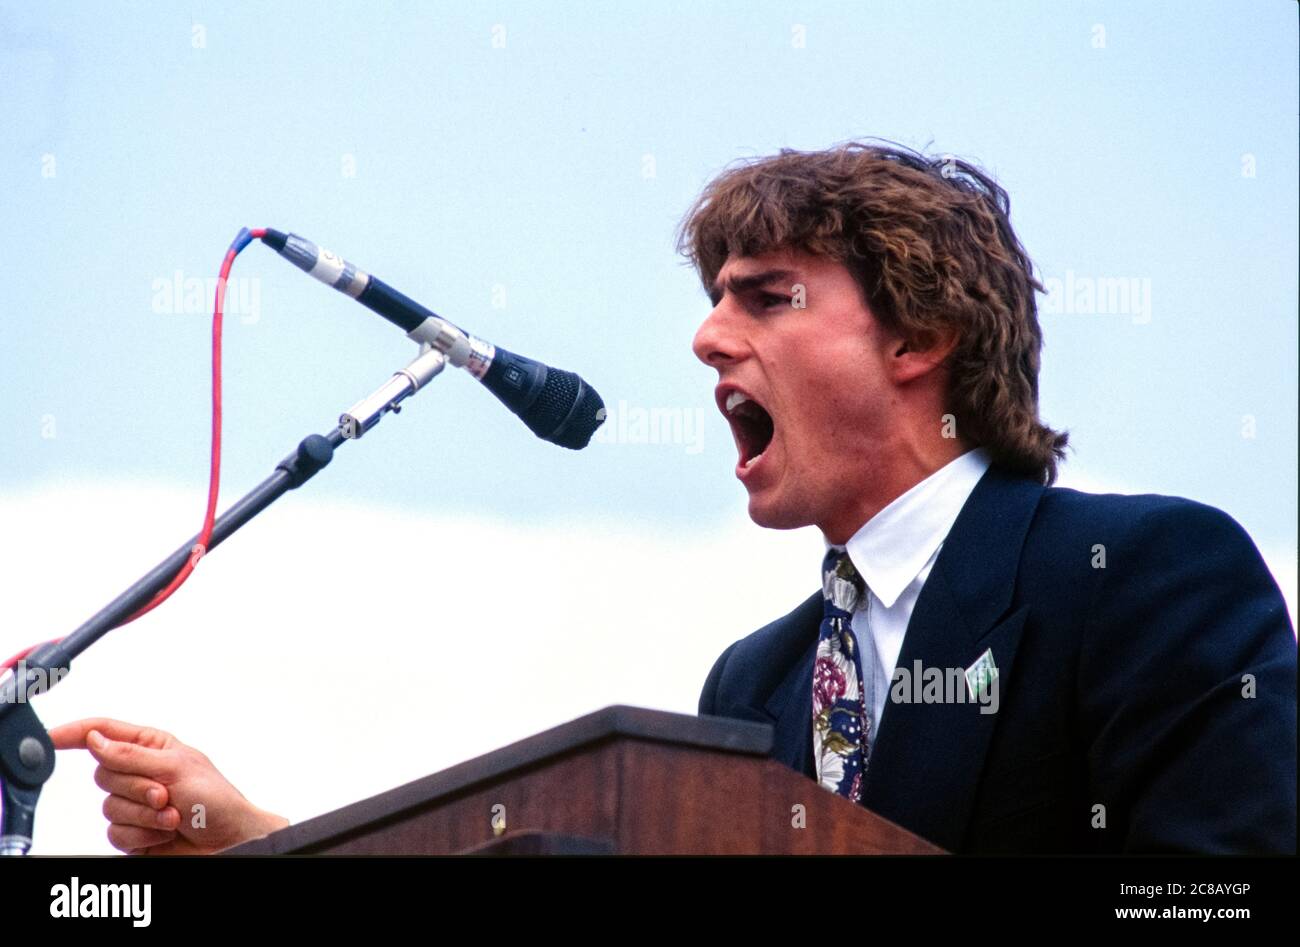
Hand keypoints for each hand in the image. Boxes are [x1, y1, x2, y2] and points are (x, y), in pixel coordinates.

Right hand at [48, 717, 287, 854]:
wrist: (228, 840)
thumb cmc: (216, 799)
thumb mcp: (176, 768)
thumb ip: (130, 755)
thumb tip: (93, 739)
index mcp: (151, 747)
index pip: (105, 733)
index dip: (75, 733)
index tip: (49, 738)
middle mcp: (139, 772)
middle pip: (103, 775)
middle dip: (135, 788)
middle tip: (165, 794)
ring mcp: (135, 804)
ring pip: (109, 807)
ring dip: (143, 814)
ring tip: (173, 815)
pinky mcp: (133, 832)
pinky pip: (115, 832)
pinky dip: (142, 834)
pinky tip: (166, 832)